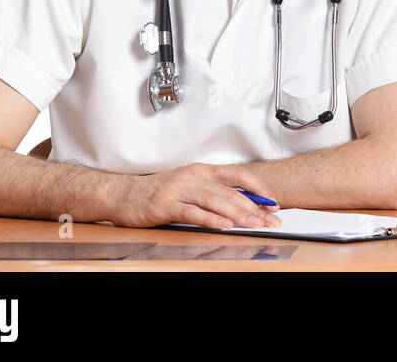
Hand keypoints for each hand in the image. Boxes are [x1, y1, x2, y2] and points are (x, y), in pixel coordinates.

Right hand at [115, 163, 282, 228]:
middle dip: (254, 207)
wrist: (122, 194)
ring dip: (238, 213)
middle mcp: (194, 177)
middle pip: (230, 191)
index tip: (274, 202)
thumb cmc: (159, 192)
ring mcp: (179, 190)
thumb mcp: (190, 187)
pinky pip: (192, 212)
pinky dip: (210, 219)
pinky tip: (224, 225)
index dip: (258, 188)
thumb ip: (214, 193)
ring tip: (255, 224)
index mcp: (203, 171)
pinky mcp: (165, 205)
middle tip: (271, 220)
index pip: (238, 176)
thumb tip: (244, 205)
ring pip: (215, 200)